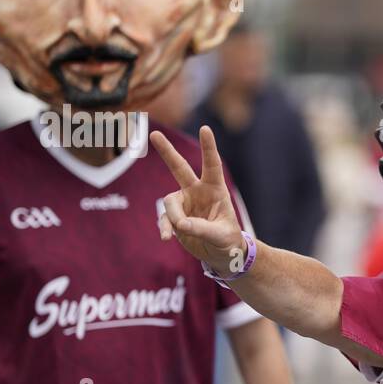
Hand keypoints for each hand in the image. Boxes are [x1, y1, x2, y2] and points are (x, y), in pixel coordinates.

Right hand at [152, 126, 244, 275]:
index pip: (212, 165)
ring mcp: (185, 203)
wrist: (221, 254)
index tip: (205, 129)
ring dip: (173, 216)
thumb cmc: (228, 241)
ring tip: (181, 230)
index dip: (208, 147)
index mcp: (215, 190)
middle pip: (180, 168)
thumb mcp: (221, 235)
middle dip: (167, 152)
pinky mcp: (175, 217)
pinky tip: (166, 238)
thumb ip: (202, 229)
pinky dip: (164, 227)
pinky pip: (164, 219)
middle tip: (154, 133)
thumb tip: (180, 224)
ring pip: (169, 201)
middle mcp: (198, 192)